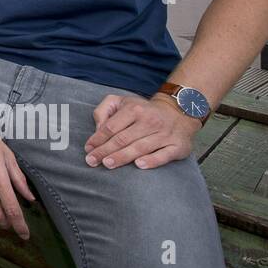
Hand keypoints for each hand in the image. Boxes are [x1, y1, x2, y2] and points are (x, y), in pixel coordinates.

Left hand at [84, 94, 198, 170]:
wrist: (178, 113)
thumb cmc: (143, 111)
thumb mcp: (121, 102)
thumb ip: (104, 111)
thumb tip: (97, 130)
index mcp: (134, 109)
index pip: (111, 127)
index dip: (98, 139)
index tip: (88, 148)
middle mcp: (150, 121)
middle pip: (123, 139)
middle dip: (105, 151)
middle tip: (92, 161)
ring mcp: (164, 134)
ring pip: (140, 147)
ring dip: (122, 157)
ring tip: (107, 164)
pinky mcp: (177, 146)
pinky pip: (163, 155)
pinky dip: (151, 160)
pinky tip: (139, 165)